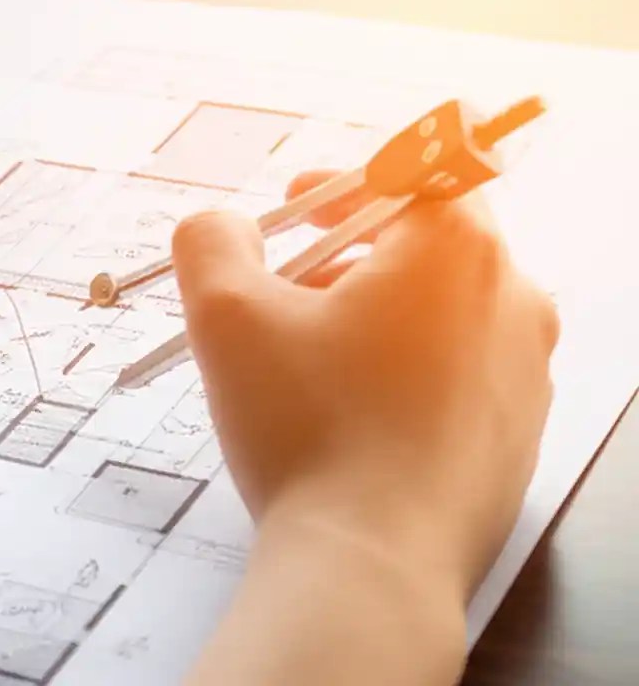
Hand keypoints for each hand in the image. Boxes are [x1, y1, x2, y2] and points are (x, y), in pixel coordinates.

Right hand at [176, 171, 556, 684]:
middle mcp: (512, 299)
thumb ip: (212, 241)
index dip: (346, 184)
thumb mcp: (226, 316)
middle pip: (428, 246)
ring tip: (310, 365)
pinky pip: (458, 375)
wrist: (372, 563)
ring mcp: (526, 372)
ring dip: (376, 318)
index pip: (413, 173)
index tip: (299, 211)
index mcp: (455, 250)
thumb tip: (220, 225)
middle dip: (352, 258)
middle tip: (288, 294)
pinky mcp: (517, 434)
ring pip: (442, 313)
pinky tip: (350, 417)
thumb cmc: (307, 430)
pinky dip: (405, 374)